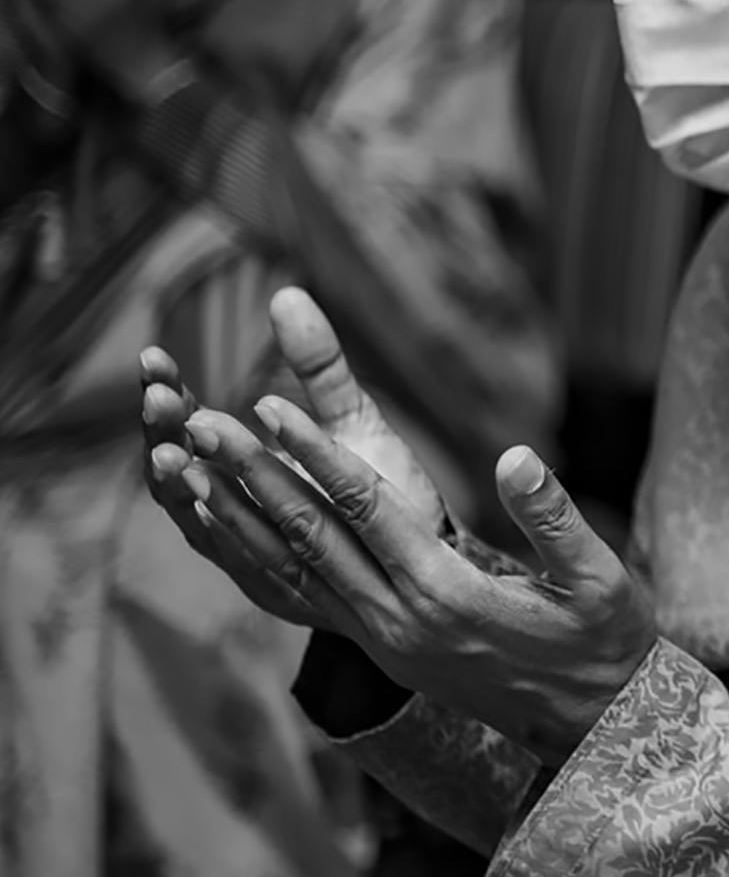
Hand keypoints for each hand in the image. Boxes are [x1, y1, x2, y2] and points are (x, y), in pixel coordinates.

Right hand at [140, 287, 449, 537]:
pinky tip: (203, 506)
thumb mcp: (350, 419)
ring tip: (177, 447)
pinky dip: (216, 531)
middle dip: (163, 430)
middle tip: (161, 398)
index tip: (155, 357)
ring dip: (179, 479)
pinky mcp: (272, 583)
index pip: (185, 419)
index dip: (166, 390)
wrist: (425, 561)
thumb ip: (319, 365)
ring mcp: (243, 545)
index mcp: (242, 460)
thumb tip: (288, 294)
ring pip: (193, 511)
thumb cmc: (381, 488)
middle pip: (175, 464)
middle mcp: (231, 503)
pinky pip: (234, 559)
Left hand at [143, 396, 655, 764]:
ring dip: (240, 513)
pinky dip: (258, 556)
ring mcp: (381, 640)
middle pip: (310, 536)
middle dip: (252, 475)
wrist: (592, 723)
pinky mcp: (378, 647)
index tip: (269, 407)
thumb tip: (515, 457)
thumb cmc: (605, 640)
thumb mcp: (599, 578)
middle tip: (201, 421)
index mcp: (446, 594)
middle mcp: (398, 620)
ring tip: (191, 463)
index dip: (314, 456)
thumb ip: (554, 517)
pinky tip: (228, 523)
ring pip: (293, 568)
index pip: (363, 512)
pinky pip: (301, 596)